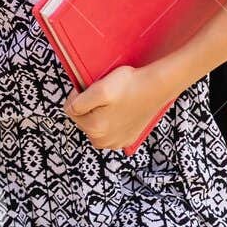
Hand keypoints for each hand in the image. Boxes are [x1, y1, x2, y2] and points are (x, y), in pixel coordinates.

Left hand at [63, 63, 182, 150]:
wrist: (157, 87)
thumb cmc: (130, 85)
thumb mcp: (99, 89)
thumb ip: (78, 103)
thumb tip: (70, 110)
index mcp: (94, 129)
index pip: (71, 110)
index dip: (79, 95)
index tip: (93, 88)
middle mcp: (104, 141)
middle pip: (84, 119)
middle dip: (90, 106)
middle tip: (106, 95)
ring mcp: (117, 142)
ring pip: (96, 124)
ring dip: (100, 113)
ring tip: (115, 102)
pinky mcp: (127, 139)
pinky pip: (110, 129)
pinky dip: (112, 119)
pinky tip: (122, 109)